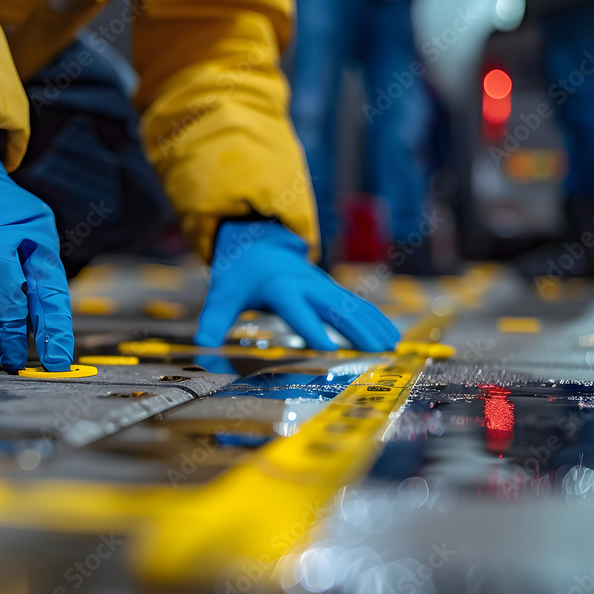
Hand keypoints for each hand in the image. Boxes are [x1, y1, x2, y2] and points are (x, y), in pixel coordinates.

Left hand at [195, 221, 399, 351]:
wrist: (256, 242)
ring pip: (351, 304)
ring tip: (392, 345)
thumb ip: (213, 322)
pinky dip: (374, 318)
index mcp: (279, 285)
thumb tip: (201, 346)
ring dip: (372, 324)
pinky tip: (390, 334)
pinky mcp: (329, 288)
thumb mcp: (221, 295)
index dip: (311, 328)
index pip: (296, 309)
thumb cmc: (239, 274)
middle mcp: (306, 283)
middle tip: (377, 351)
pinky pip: (355, 303)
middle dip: (356, 329)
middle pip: (334, 307)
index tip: (327, 349)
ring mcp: (321, 284)